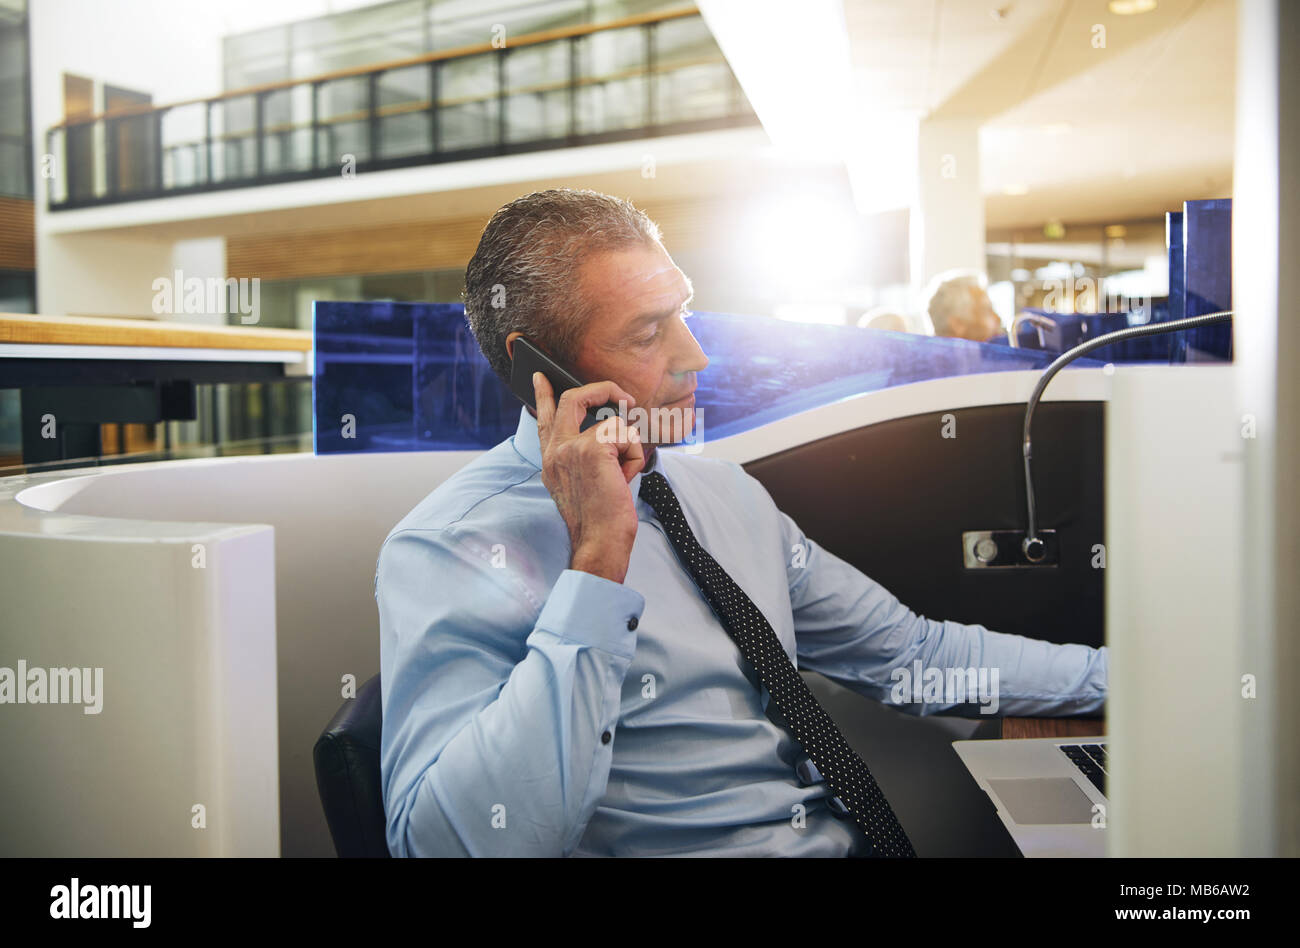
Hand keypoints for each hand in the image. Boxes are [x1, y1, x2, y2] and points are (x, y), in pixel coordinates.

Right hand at [534, 372, 644, 583]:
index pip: (543, 419)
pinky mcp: (591, 448)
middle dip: (602, 390)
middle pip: (571, 399)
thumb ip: (588, 453)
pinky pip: (625, 436)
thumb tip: (613, 425)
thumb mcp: (584, 482)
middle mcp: (555, 451)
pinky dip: (633, 458)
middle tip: (622, 396)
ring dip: (627, 448)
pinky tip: (624, 479)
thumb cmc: (599, 519)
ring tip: (621, 475)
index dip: (543, 394)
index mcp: (551, 460)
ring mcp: (570, 448)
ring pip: (612, 423)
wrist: (599, 543)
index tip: (541, 376)